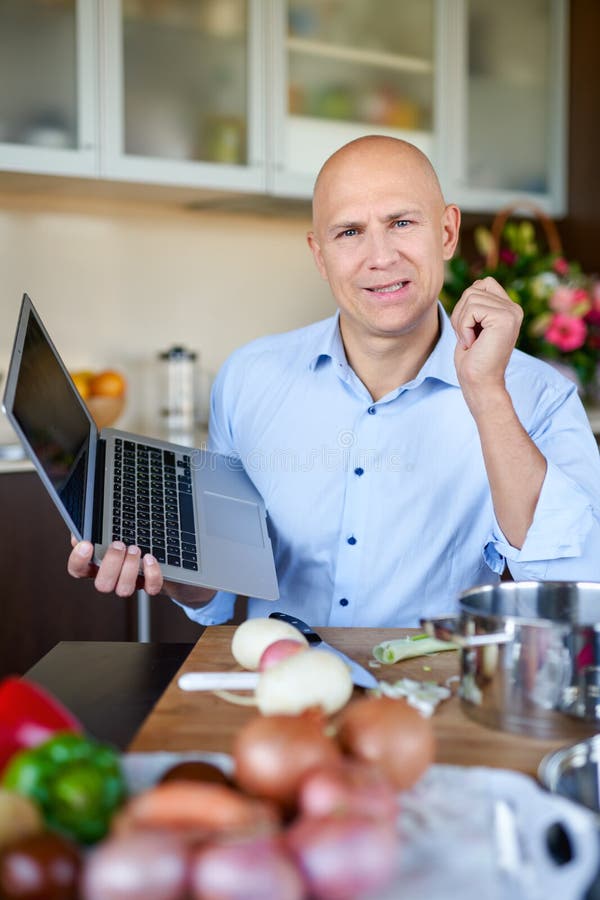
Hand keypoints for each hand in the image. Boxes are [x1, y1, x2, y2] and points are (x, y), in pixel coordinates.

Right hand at [67, 537, 216, 606]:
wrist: (173, 559)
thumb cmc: (141, 538)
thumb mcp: (119, 528)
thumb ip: (100, 526)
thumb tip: (86, 521)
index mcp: (99, 564)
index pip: (78, 570)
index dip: (78, 560)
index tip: (87, 544)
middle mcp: (114, 577)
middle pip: (101, 584)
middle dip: (110, 564)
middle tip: (119, 544)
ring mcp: (133, 584)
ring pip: (122, 590)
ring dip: (129, 569)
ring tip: (136, 548)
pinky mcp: (153, 586)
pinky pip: (151, 588)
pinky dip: (152, 573)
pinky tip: (152, 558)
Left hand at [450, 276, 522, 400]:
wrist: (480, 383)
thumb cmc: (473, 359)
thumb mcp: (474, 325)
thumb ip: (478, 305)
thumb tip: (475, 284)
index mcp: (508, 308)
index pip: (481, 284)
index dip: (466, 304)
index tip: (469, 329)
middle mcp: (514, 308)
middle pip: (474, 288)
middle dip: (460, 313)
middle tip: (467, 337)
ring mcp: (511, 312)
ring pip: (470, 297)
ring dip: (461, 321)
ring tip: (470, 340)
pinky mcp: (505, 318)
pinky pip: (471, 309)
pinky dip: (463, 327)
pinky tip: (472, 343)